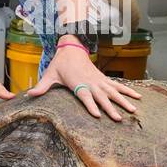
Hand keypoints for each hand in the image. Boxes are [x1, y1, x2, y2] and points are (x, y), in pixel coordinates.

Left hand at [27, 41, 141, 118]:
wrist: (71, 47)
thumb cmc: (60, 63)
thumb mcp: (50, 74)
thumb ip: (42, 86)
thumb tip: (29, 95)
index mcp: (78, 83)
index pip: (85, 96)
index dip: (91, 105)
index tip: (98, 115)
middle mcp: (91, 82)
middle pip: (102, 97)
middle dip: (111, 108)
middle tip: (119, 119)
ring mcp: (99, 80)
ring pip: (113, 92)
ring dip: (124, 101)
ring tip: (133, 110)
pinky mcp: (104, 79)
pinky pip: (118, 86)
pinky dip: (128, 91)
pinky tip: (138, 97)